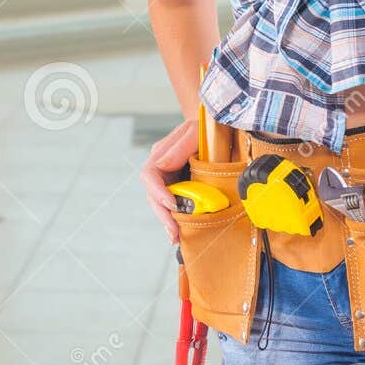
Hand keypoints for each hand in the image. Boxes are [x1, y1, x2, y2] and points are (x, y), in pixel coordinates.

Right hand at [140, 116, 199, 243]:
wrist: (215, 129)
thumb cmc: (204, 128)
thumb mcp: (195, 131)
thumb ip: (180, 146)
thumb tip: (164, 164)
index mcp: (160, 154)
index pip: (150, 175)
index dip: (158, 192)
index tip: (172, 205)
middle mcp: (160, 169)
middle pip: (153, 195)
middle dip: (162, 214)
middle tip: (174, 232)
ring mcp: (168, 180)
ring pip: (161, 204)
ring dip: (168, 220)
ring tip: (177, 236)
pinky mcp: (179, 188)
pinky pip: (173, 205)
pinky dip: (176, 219)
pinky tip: (181, 232)